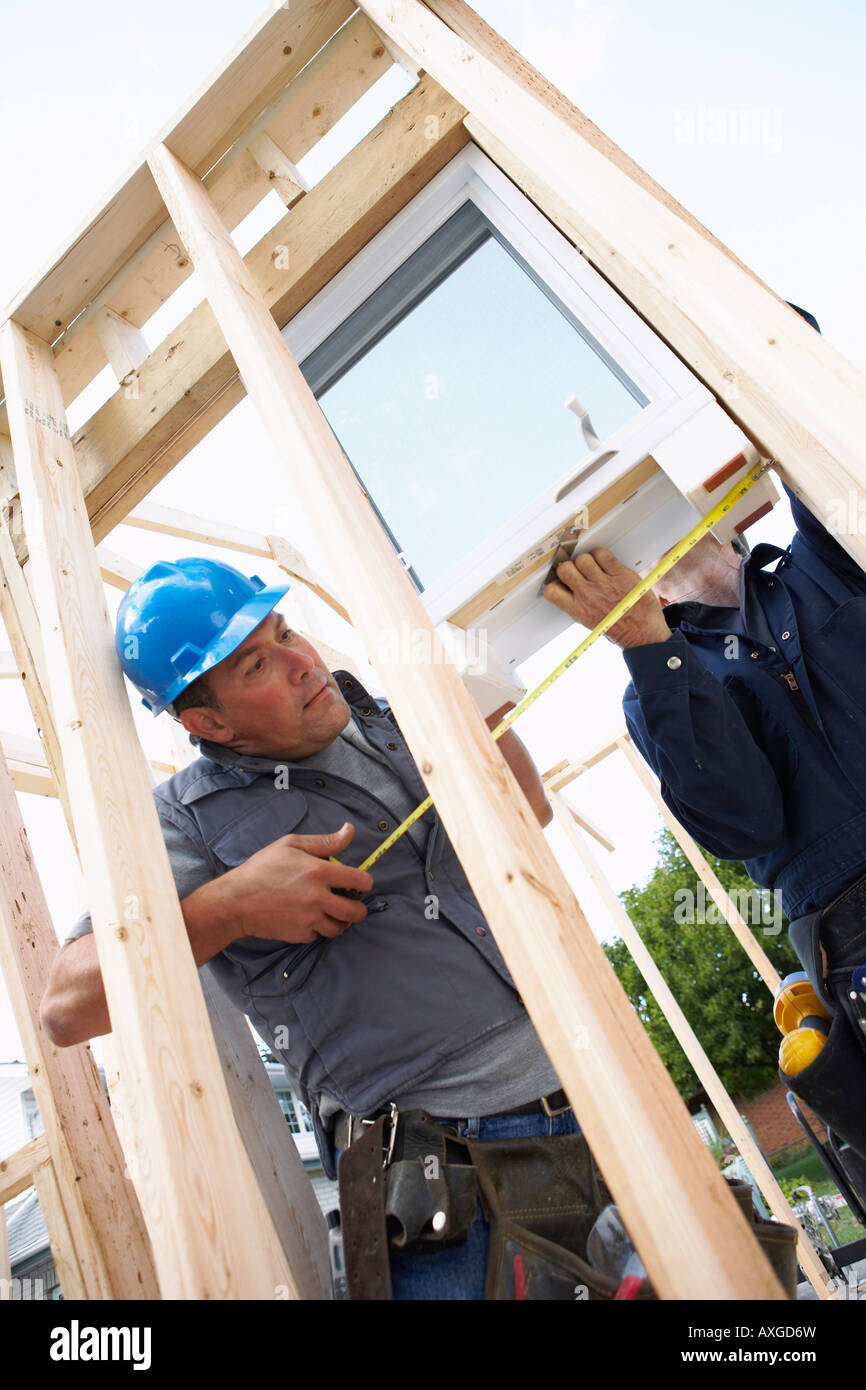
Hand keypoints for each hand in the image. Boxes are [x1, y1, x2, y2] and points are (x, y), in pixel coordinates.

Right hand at [184, 822, 373, 947]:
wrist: (236, 901)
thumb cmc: (262, 868)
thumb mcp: (291, 845)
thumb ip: (325, 842)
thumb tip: (350, 830)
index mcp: (318, 872)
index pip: (358, 880)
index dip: (365, 882)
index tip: (362, 884)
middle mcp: (317, 898)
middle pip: (355, 911)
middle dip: (359, 908)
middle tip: (352, 904)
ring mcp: (309, 919)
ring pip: (339, 928)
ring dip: (341, 921)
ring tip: (334, 913)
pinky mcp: (299, 934)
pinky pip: (318, 935)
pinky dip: (317, 928)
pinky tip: (308, 918)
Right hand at [542, 547, 671, 649]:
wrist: (643, 633)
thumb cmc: (618, 627)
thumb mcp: (589, 621)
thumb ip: (577, 604)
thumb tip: (567, 589)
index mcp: (578, 609)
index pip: (551, 591)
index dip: (554, 583)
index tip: (561, 581)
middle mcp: (588, 595)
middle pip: (565, 569)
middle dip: (569, 567)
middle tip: (578, 571)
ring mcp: (604, 584)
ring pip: (583, 559)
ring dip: (586, 560)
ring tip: (594, 567)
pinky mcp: (620, 574)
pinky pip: (603, 554)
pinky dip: (602, 555)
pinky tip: (605, 563)